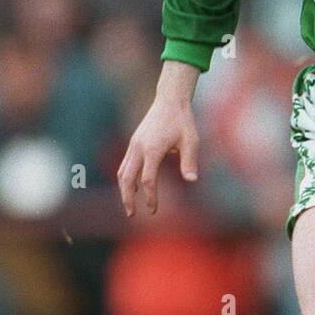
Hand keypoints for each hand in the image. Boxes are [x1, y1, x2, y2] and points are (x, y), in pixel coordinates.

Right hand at [117, 63, 200, 216]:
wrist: (170, 100)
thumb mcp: (191, 141)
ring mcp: (134, 144)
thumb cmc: (183, 121)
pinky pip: (125, 164)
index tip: (153, 211)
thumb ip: (190, 161)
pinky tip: (133, 188)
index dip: (150, 197)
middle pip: (127, 179)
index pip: (147, 180)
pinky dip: (126, 178)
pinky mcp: (134, 142)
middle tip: (132, 214)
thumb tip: (192, 180)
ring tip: (129, 205)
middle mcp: (138, 147)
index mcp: (152, 149)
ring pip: (122, 172)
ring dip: (124, 189)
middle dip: (127, 198)